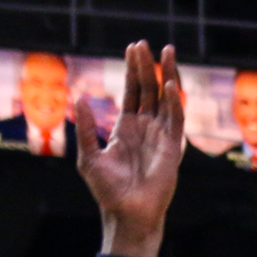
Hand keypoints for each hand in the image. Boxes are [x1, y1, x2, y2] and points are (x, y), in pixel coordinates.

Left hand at [76, 41, 184, 256]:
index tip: (133, 48)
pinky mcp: (172, 147)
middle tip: (144, 44)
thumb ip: (86, 129)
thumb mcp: (89, 158)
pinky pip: (176, 118)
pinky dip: (174, 101)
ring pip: (166, 98)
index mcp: (126, 127)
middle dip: (147, 65)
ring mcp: (161, 135)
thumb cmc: (107, 190)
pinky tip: (169, 84)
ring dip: (166, 75)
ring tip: (166, 52)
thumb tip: (80, 98)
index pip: (133, 91)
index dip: (133, 70)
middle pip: (149, 88)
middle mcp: (146, 127)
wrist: (127, 212)